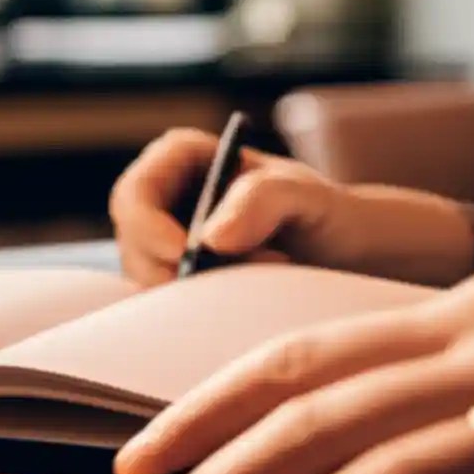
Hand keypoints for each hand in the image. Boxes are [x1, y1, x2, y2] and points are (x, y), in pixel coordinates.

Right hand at [109, 128, 473, 287]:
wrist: (339, 255)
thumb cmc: (323, 213)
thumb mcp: (304, 195)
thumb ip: (262, 200)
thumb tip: (210, 239)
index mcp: (180, 159)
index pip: (134, 195)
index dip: (148, 228)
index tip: (186, 255)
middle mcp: (160, 203)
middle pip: (134, 246)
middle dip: (176, 271)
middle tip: (238, 279)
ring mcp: (161, 248)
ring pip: (146, 282)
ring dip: (197, 294)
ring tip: (260, 278)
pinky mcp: (173, 285)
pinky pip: (165, 307)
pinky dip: (200, 313)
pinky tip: (244, 301)